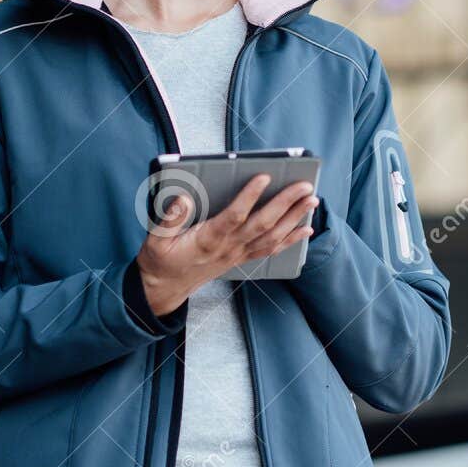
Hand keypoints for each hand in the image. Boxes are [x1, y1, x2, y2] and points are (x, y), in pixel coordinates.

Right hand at [135, 174, 317, 315]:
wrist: (164, 289)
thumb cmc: (161, 261)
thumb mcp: (155, 239)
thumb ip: (169, 219)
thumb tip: (184, 199)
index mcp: (207, 239)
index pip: (234, 216)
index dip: (250, 196)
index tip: (265, 177)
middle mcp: (228, 247)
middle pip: (263, 224)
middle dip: (286, 204)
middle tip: (304, 186)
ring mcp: (237, 254)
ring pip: (272, 236)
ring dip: (294, 218)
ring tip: (311, 200)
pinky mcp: (241, 258)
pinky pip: (271, 249)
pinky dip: (291, 239)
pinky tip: (305, 228)